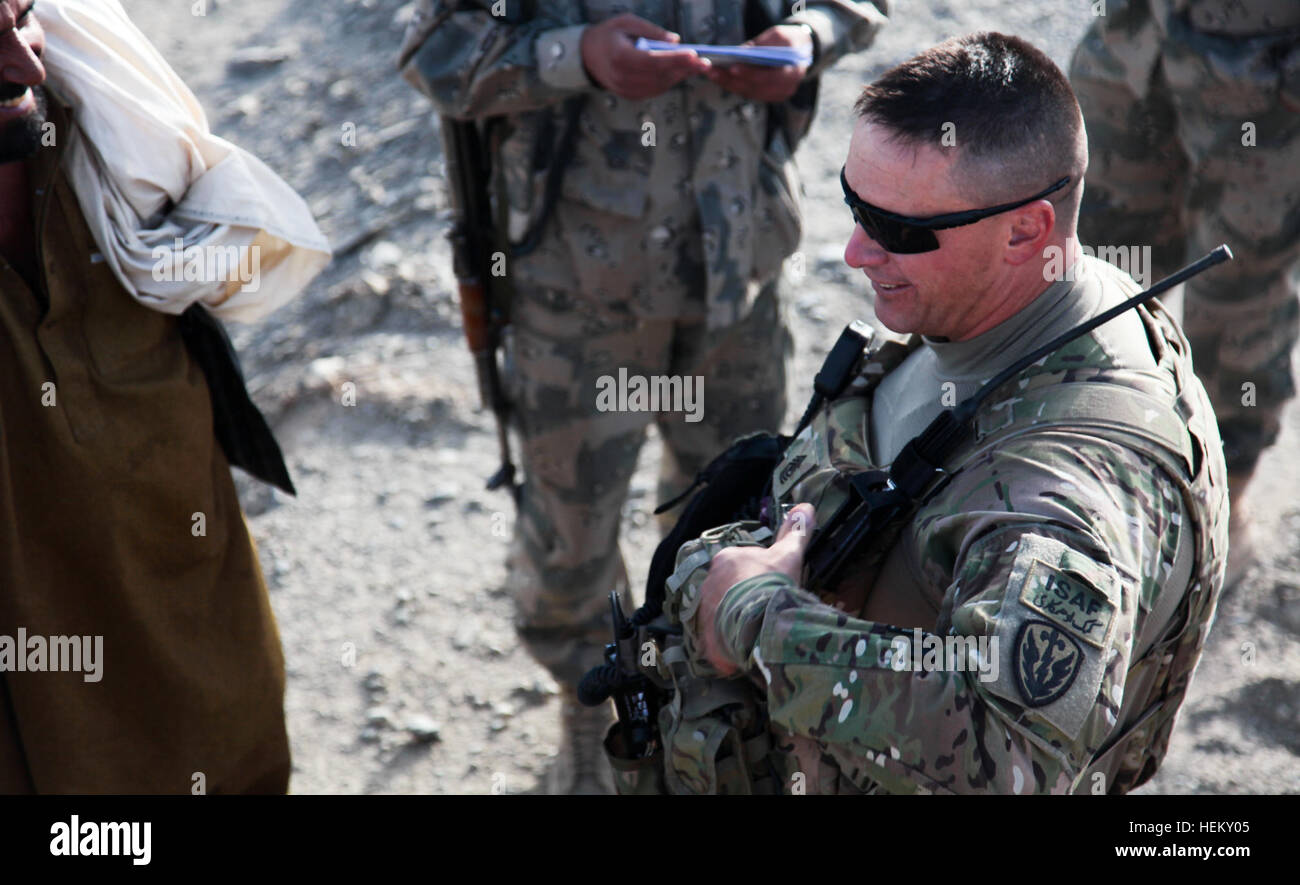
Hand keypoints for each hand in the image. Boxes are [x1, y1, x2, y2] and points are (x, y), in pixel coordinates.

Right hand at [579, 13, 711, 100]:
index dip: (675, 59)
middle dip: (685, 68)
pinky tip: (681, 71)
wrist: (588, 56)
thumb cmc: (610, 35)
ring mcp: (627, 90)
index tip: (693, 54)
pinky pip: (656, 89)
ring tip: (697, 65)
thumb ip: (651, 31)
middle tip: (705, 62)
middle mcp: (623, 77)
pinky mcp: (632, 96)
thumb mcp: (627, 22)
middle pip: (660, 75)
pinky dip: (670, 80)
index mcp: (620, 57)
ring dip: (680, 75)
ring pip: (661, 85)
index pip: (652, 60)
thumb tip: (676, 41)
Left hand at [695, 504, 815, 674]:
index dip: (759, 576)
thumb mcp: (788, 554)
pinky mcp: (706, 635)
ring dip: (737, 621)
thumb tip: (806, 507)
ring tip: (758, 631)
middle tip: (767, 609)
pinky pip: (718, 638)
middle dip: (745, 599)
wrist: (761, 620)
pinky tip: (747, 647)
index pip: (741, 565)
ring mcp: (705, 609)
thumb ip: (795, 531)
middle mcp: (709, 581)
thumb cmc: (773, 583)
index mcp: (726, 559)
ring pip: (723, 614)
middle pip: (730, 589)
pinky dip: (730, 643)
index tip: (771, 586)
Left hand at [705, 24, 811, 102]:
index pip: (770, 77)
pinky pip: (748, 93)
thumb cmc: (788, 41)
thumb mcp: (778, 35)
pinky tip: (720, 77)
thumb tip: (738, 53)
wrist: (800, 51)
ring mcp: (777, 95)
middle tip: (713, 71)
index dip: (751, 74)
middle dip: (732, 80)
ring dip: (728, 84)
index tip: (733, 68)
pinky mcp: (768, 96)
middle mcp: (786, 88)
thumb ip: (761, 45)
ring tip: (712, 73)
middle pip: (755, 88)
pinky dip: (734, 85)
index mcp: (793, 72)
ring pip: (749, 92)